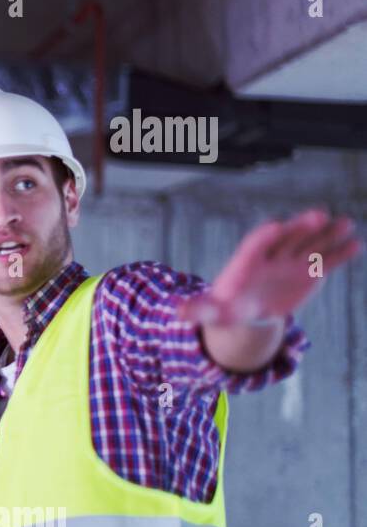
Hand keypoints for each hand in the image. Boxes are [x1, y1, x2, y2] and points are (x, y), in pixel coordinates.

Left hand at [179, 208, 359, 326]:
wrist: (248, 310)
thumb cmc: (227, 308)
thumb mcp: (211, 311)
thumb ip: (198, 309)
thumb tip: (178, 311)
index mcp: (247, 261)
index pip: (256, 243)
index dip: (266, 235)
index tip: (277, 225)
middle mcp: (271, 255)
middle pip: (286, 237)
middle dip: (301, 226)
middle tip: (319, 215)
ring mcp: (292, 261)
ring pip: (310, 243)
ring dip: (327, 234)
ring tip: (345, 223)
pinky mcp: (309, 271)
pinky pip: (326, 260)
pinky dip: (340, 253)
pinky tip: (356, 244)